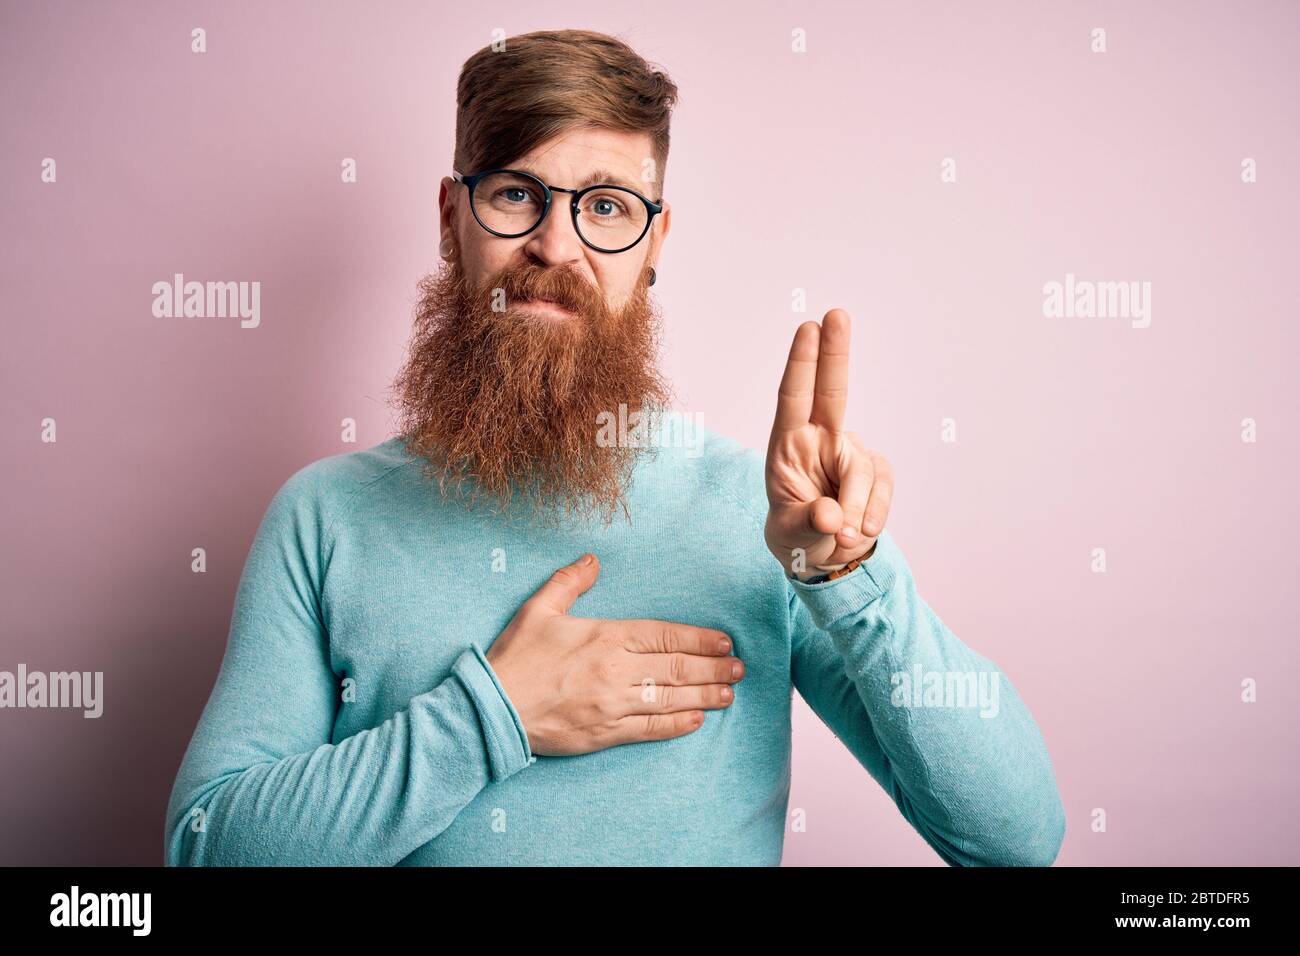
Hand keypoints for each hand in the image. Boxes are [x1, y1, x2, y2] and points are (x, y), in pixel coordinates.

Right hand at [486, 554, 744, 755]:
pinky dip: (676, 724)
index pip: (665, 635)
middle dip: (713, 667)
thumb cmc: (514, 658)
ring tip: (729, 694)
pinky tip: (696, 720)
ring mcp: (612, 704)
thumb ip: (569, 582)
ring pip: (670, 698)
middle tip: (740, 668)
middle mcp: (616, 670)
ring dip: (705, 695)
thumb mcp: (538, 610)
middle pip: (677, 667)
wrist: (491, 709)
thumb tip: (593, 560)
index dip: (699, 639)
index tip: (723, 642)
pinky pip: (650, 729)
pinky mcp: (605, 733)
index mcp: (605, 637)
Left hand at [764, 308, 893, 577]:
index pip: (794, 397)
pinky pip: (882, 488)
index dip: (801, 363)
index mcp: (788, 445)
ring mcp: (852, 454)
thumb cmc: (796, 534)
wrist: (825, 557)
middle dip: (834, 353)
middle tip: (837, 313)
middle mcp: (821, 440)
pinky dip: (873, 513)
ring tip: (839, 535)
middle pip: (832, 392)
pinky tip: (859, 532)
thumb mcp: (790, 536)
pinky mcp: (877, 473)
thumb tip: (830, 516)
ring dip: (853, 508)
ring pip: (863, 470)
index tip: (808, 327)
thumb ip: (807, 524)